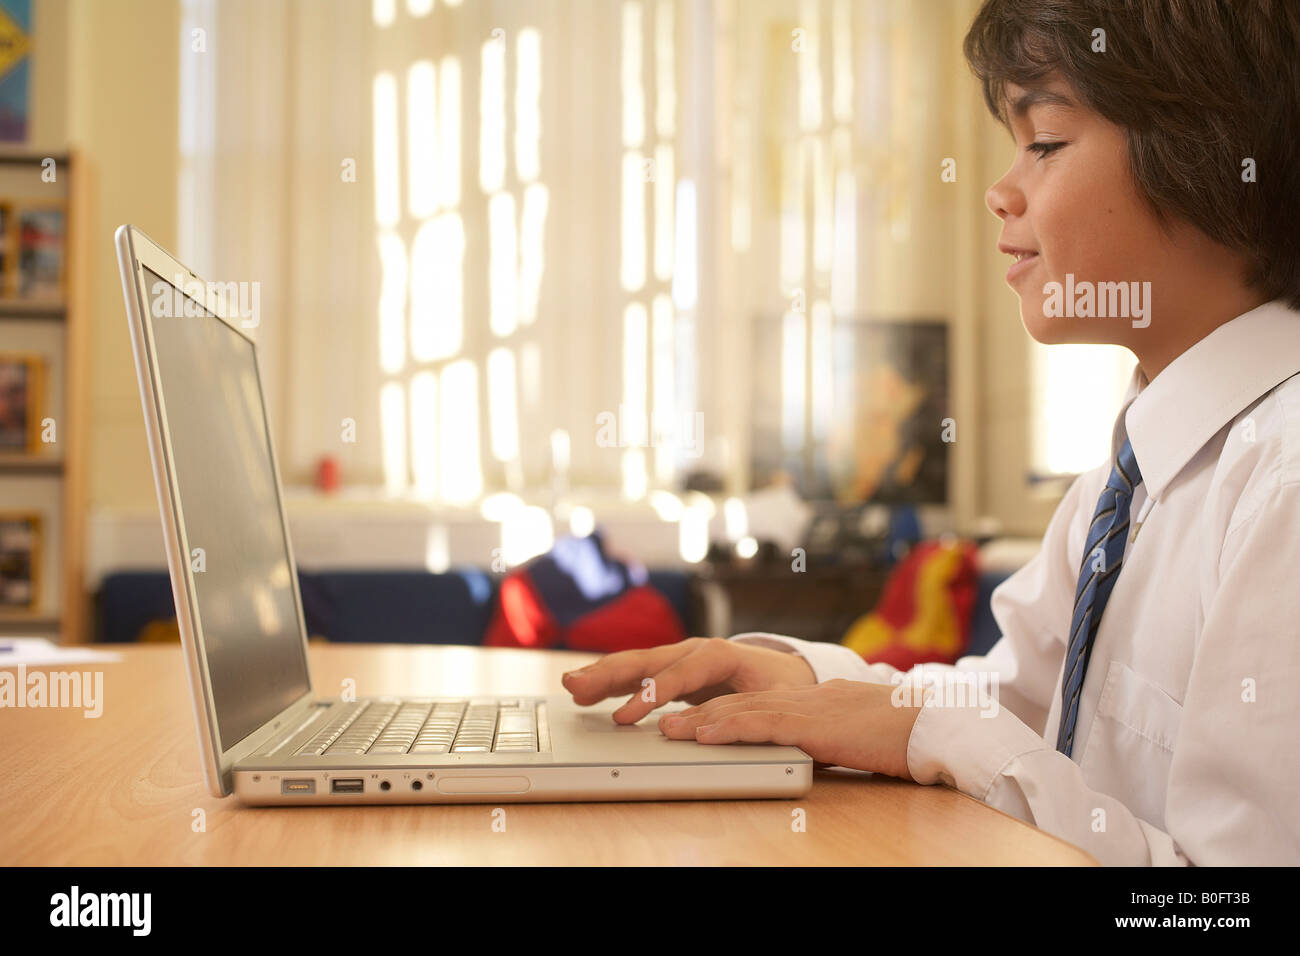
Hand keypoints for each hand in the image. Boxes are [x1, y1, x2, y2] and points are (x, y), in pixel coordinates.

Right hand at [561, 637, 816, 723]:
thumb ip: (741, 710)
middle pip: (646, 661)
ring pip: (635, 664)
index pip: (680, 674)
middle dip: (610, 674)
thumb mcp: (774, 700)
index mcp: (720, 654)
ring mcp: (679, 659)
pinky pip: (636, 674)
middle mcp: (694, 651)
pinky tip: (586, 691)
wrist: (786, 673)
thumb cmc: (782, 686)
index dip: (652, 694)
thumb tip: (709, 726)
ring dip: (602, 675)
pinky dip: (610, 682)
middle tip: (577, 685)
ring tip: (571, 685)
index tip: (627, 716)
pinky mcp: (671, 672)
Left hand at [657, 679, 922, 779]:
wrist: (929, 723)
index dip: (715, 707)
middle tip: (661, 718)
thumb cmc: (898, 733)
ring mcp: (805, 707)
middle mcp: (800, 697)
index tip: (686, 715)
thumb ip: (820, 736)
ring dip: (698, 721)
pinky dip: (728, 728)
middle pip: (736, 700)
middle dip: (696, 711)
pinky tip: (704, 733)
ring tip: (667, 728)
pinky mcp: (812, 725)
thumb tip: (803, 748)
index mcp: (809, 699)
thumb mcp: (848, 733)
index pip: (752, 700)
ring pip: (740, 710)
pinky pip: (761, 724)